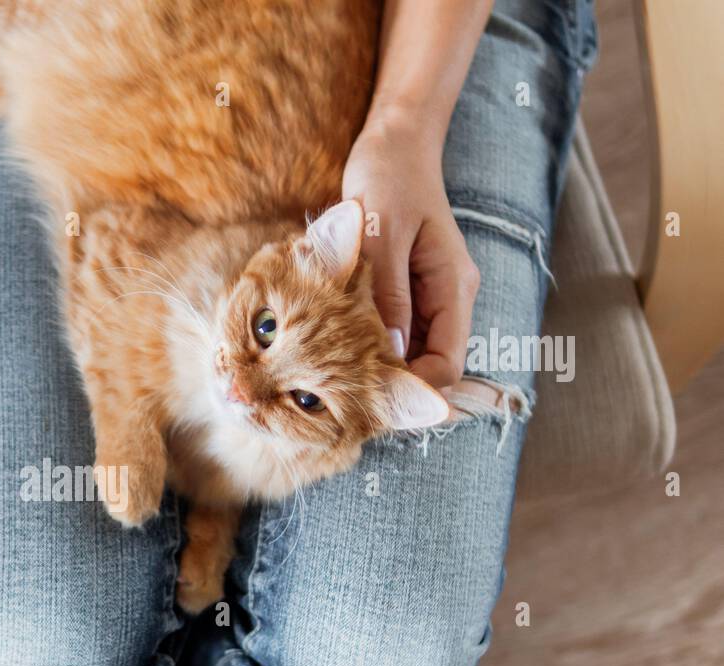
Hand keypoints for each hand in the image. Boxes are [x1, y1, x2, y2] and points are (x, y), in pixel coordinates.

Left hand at [342, 109, 479, 387]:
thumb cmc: (388, 179)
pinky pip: (397, 332)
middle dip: (393, 386)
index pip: (448, 365)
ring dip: (379, 366)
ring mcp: (432, 296)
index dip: (413, 391)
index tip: (368, 400)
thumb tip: (390, 352)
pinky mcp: (410, 290)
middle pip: (432, 367)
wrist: (395, 143)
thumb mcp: (382, 236)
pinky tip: (337, 343)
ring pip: (413, 353)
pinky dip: (372, 344)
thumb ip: (389, 294)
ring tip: (334, 372)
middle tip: (341, 396)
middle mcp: (450, 298)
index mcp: (454, 287)